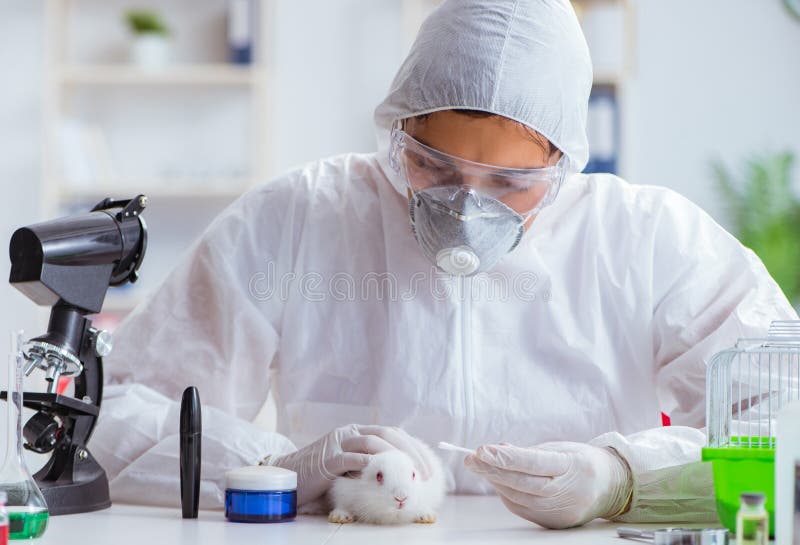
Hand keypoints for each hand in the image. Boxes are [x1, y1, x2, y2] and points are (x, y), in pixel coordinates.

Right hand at [272, 424, 432, 504]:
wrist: (288, 475)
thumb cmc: (321, 474)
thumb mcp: (348, 465)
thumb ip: (368, 463)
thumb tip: (400, 474)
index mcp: (356, 432)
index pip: (391, 432)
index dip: (412, 446)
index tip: (428, 464)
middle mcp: (348, 433)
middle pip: (386, 434)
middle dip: (410, 451)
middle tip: (425, 472)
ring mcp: (337, 444)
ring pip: (371, 442)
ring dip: (394, 457)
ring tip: (409, 473)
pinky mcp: (327, 459)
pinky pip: (351, 458)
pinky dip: (368, 463)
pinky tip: (382, 472)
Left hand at [464, 441, 631, 528]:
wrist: (611, 486)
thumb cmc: (583, 461)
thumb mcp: (561, 447)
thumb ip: (529, 451)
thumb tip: (496, 451)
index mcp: (574, 465)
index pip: (534, 463)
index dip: (506, 458)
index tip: (482, 450)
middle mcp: (569, 492)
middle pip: (523, 484)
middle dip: (493, 470)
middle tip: (472, 459)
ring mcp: (562, 511)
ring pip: (520, 498)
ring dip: (497, 482)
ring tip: (482, 466)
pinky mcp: (555, 523)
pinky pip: (523, 509)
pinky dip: (508, 495)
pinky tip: (500, 482)